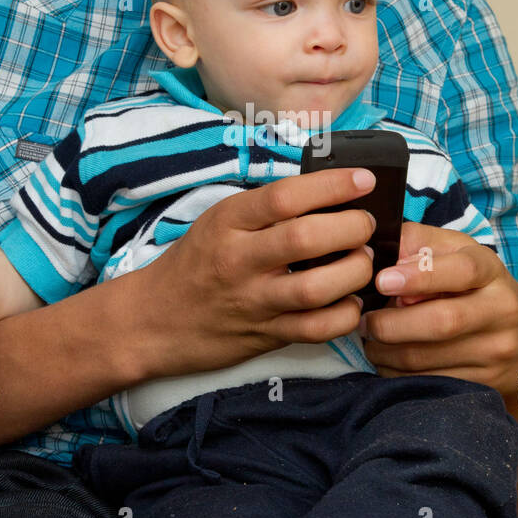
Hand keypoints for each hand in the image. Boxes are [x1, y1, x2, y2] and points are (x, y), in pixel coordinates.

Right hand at [125, 166, 376, 381]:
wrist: (152, 321)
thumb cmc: (195, 263)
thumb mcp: (219, 222)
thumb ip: (266, 210)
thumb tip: (329, 192)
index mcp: (228, 222)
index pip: (284, 196)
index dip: (332, 185)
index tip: (364, 181)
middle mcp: (239, 260)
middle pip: (305, 239)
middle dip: (351, 228)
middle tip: (365, 225)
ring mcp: (253, 301)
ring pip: (316, 287)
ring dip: (354, 271)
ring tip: (363, 261)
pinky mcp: (265, 336)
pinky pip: (317, 329)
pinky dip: (345, 314)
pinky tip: (350, 301)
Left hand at [359, 222, 517, 395]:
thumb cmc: (480, 289)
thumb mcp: (459, 254)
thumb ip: (419, 243)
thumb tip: (381, 251)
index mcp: (492, 271)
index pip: (463, 270)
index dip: (420, 276)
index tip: (382, 281)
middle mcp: (502, 310)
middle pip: (442, 321)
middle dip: (392, 324)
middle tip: (365, 321)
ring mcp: (497, 350)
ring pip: (429, 357)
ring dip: (387, 352)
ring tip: (371, 340)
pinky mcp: (486, 382)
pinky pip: (431, 382)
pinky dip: (399, 374)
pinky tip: (388, 362)